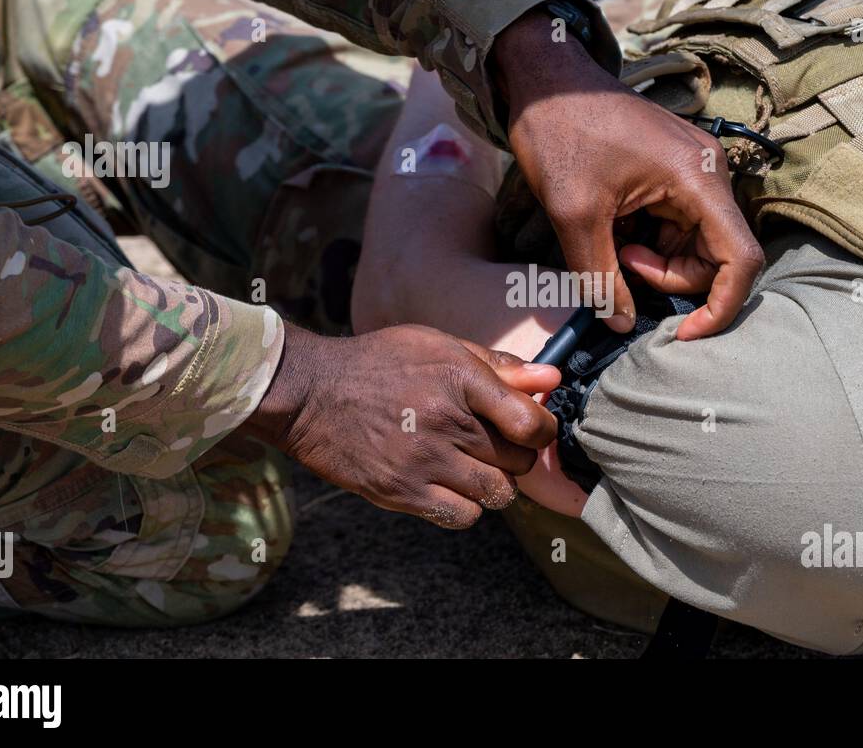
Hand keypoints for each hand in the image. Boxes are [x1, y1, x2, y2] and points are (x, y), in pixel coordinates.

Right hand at [247, 323, 559, 527]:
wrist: (310, 394)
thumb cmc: (379, 364)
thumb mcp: (438, 346)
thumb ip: (497, 366)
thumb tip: (551, 379)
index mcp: (459, 377)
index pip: (531, 422)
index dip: (542, 431)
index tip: (531, 430)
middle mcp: (446, 421)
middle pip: (519, 461)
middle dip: (516, 456)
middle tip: (496, 446)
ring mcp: (424, 461)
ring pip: (497, 494)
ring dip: (495, 484)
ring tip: (475, 468)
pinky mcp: (402, 492)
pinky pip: (463, 517)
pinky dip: (466, 507)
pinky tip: (451, 486)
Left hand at [492, 11, 763, 339]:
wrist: (545, 79)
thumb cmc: (560, 133)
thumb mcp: (575, 215)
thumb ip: (601, 276)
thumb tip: (622, 325)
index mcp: (698, 178)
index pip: (741, 259)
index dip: (721, 306)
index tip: (685, 334)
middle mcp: (709, 173)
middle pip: (717, 256)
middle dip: (672, 278)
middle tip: (619, 263)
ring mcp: (694, 170)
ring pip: (695, 244)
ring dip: (657, 260)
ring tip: (611, 238)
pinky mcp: (676, 171)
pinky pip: (677, 225)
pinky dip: (650, 239)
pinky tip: (615, 224)